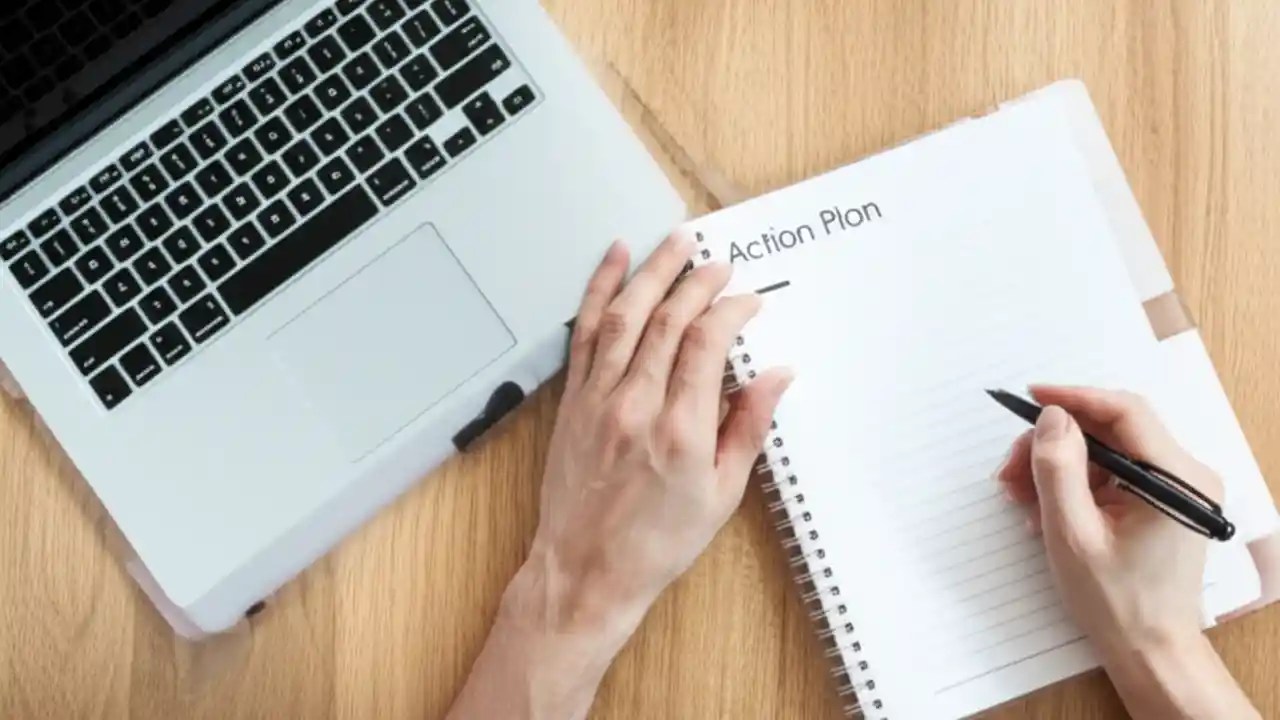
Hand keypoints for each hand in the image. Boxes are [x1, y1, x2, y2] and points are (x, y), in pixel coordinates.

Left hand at [448, 236, 790, 719]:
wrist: (585, 572)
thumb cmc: (655, 542)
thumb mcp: (721, 494)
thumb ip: (748, 427)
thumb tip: (775, 376)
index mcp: (680, 430)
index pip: (707, 344)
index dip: (730, 311)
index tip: (747, 303)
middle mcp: (635, 406)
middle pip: (667, 319)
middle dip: (696, 281)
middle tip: (718, 262)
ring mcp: (598, 399)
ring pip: (624, 316)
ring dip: (651, 272)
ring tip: (674, 242)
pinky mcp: (572, 401)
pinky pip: (585, 333)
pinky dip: (598, 292)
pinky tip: (612, 263)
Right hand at [999, 386, 1257, 718]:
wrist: (1148, 648)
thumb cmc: (1116, 602)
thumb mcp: (1073, 534)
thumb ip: (1059, 470)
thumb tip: (1051, 417)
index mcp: (1177, 480)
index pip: (1125, 412)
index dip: (1074, 398)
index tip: (1030, 397)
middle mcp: (1185, 475)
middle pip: (1109, 431)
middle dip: (1054, 444)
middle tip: (1010, 469)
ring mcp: (1173, 488)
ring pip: (1103, 452)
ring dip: (1055, 466)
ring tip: (1018, 495)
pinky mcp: (1158, 500)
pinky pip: (1108, 474)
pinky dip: (1071, 484)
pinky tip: (1041, 508)